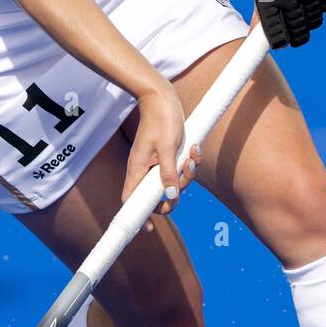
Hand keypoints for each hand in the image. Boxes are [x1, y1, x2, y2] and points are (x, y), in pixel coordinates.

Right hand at [121, 80, 202, 230]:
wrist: (162, 98)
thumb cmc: (161, 119)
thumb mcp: (167, 147)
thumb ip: (167, 173)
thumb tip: (170, 197)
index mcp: (138, 170)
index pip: (131, 201)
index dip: (139, 217)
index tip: (150, 229)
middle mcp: (145, 171)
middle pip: (159, 197)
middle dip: (178, 191)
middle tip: (186, 173)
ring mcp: (156, 165)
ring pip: (172, 184)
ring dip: (187, 174)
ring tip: (193, 155)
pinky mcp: (167, 158)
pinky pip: (179, 170)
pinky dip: (189, 164)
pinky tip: (194, 149)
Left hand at [244, 0, 325, 47]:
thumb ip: (259, 11)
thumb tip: (253, 35)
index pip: (276, 31)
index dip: (280, 43)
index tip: (282, 44)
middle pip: (298, 29)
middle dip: (298, 38)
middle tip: (297, 38)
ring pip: (315, 19)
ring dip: (310, 24)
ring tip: (305, 20)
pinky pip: (325, 4)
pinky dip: (321, 8)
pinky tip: (313, 4)